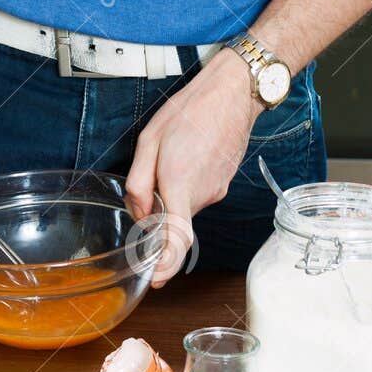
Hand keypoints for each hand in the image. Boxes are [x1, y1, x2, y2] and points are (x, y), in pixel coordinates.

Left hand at [126, 50, 259, 286]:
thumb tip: (139, 213)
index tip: (155, 278)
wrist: (232, 94)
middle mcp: (202, 195)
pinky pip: (196, 195)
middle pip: (172, 220)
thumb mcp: (149, 140)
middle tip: (149, 175)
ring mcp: (216, 191)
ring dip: (170, 193)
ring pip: (183, 206)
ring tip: (169, 156)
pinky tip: (185, 155)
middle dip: (156, 209)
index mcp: (180, 185)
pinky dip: (184, 185)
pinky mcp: (222, 184)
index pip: (176, 241)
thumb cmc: (190, 111)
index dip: (165, 266)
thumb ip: (139, 182)